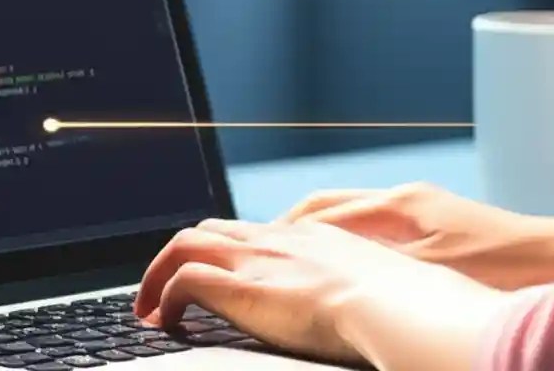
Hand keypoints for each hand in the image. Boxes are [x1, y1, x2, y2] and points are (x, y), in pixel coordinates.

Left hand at [133, 218, 449, 364]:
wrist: (398, 305)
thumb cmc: (404, 305)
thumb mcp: (384, 287)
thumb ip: (367, 289)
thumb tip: (375, 310)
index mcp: (312, 237)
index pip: (256, 233)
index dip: (230, 251)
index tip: (222, 272)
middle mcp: (278, 240)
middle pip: (213, 230)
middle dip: (183, 254)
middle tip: (167, 286)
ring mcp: (256, 260)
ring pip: (186, 244)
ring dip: (158, 273)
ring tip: (149, 305)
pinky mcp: (239, 287)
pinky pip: (182, 281)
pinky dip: (163, 297)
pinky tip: (165, 322)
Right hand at [278, 182, 553, 289]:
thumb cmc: (502, 264)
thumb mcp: (430, 268)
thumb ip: (377, 262)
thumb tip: (327, 259)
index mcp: (398, 203)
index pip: (322, 212)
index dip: (283, 229)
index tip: (252, 245)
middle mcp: (403, 198)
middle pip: (329, 206)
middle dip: (291, 225)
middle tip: (258, 247)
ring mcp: (419, 209)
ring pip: (350, 216)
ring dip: (319, 233)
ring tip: (291, 257)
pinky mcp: (434, 224)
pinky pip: (372, 228)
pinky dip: (347, 242)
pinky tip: (344, 265)